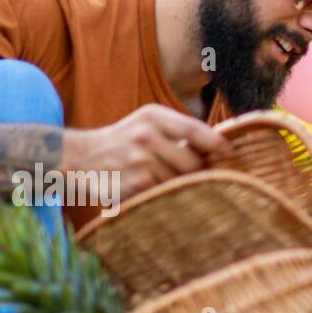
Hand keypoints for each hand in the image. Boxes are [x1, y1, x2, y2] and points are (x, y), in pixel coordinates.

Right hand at [65, 104, 231, 199]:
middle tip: (197, 173)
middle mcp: (145, 137)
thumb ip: (181, 131)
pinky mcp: (133, 187)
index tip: (230, 153)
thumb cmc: (126, 140)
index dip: (218, 144)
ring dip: (181, 185)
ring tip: (164, 179)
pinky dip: (166, 196)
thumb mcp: (149, 123)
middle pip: (194, 164)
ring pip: (181, 183)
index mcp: (153, 116)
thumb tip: (223, 147)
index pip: (195, 131)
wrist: (81, 157)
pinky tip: (153, 188)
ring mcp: (139, 164)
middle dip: (201, 171)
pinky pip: (165, 195)